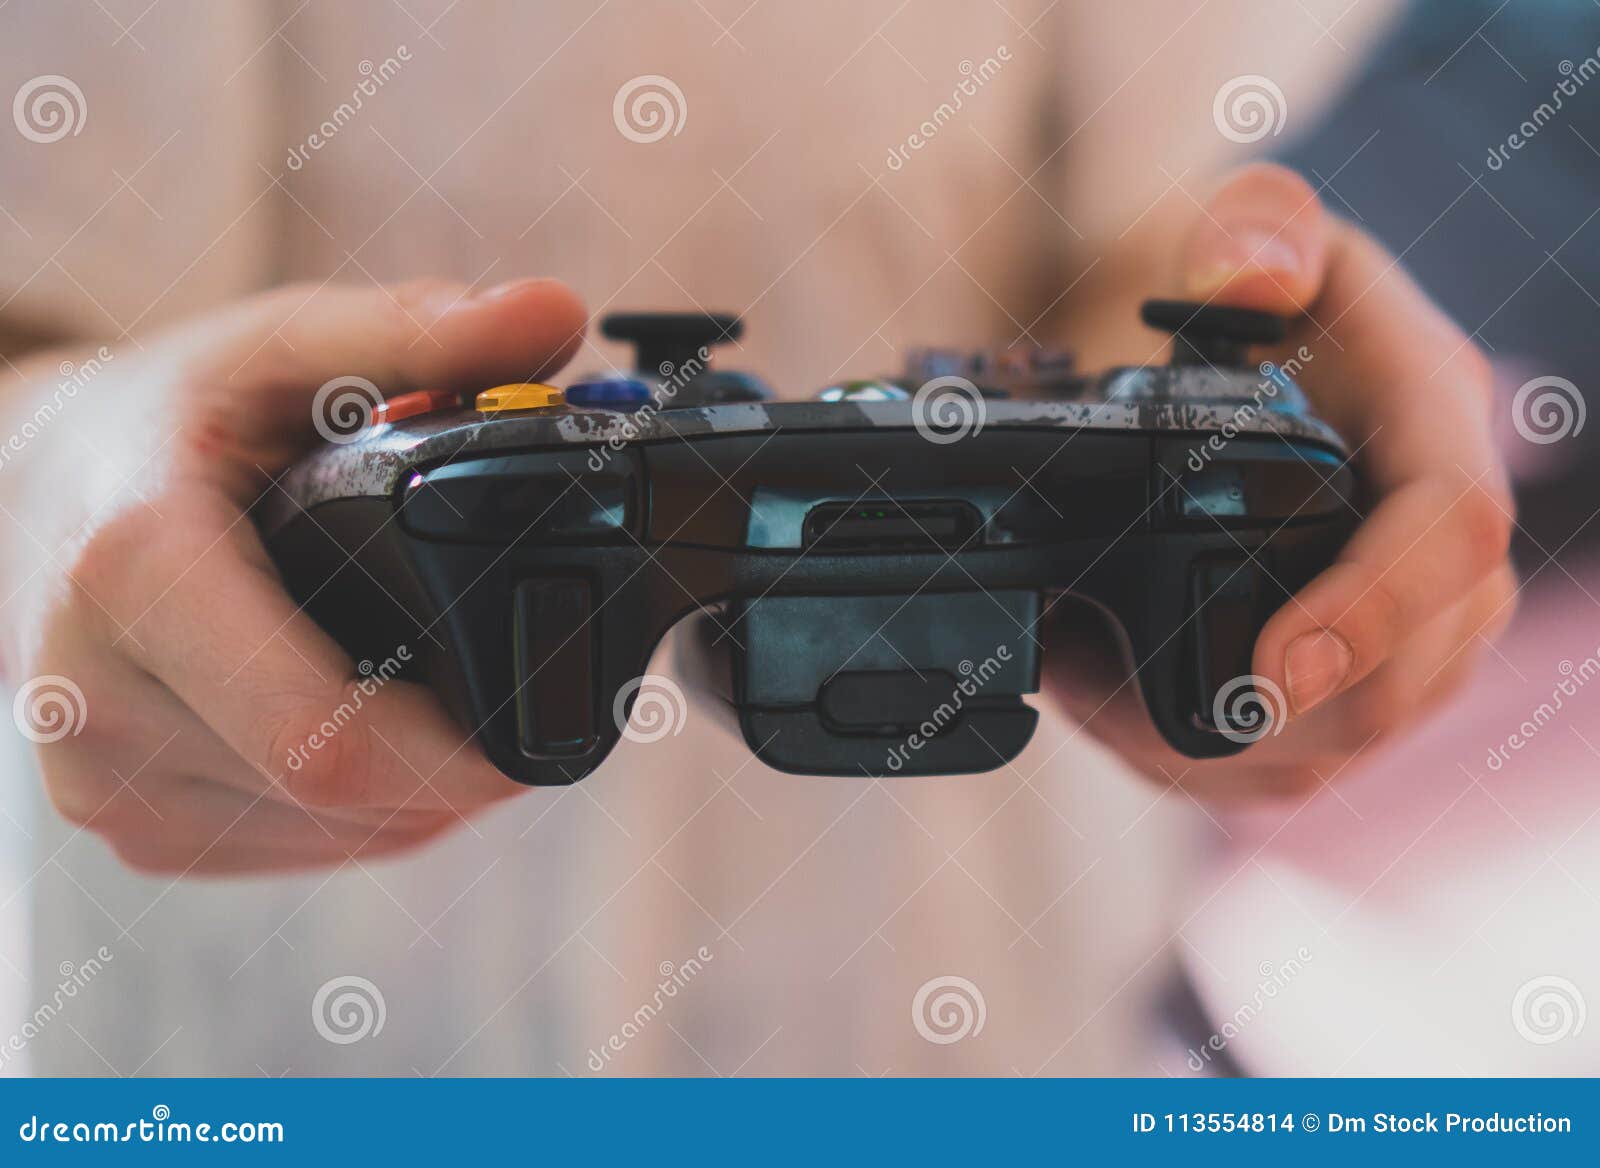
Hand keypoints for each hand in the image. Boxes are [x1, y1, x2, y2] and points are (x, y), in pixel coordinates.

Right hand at [0, 277, 586, 871]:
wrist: (29, 491)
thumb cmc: (163, 420)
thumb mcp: (276, 346)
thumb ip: (412, 332)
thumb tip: (550, 314)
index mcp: (136, 576)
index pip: (319, 737)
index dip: (456, 751)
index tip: (544, 713)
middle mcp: (101, 703)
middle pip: (347, 797)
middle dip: (464, 761)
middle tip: (527, 683)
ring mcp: (109, 785)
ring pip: (335, 838)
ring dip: (426, 789)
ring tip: (452, 690)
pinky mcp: (135, 828)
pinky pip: (298, 848)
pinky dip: (371, 809)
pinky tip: (386, 729)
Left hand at [1046, 164, 1516, 800]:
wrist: (1281, 361)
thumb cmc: (1266, 294)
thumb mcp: (1256, 227)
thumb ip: (1254, 228)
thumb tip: (1249, 277)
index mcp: (1436, 421)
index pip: (1447, 531)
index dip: (1370, 611)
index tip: (1271, 669)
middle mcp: (1448, 542)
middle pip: (1402, 676)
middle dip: (1254, 711)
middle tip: (1094, 680)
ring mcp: (1419, 624)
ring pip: (1352, 739)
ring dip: (1217, 746)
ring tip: (1083, 687)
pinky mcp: (1368, 677)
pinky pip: (1315, 756)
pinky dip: (1213, 760)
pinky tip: (1118, 718)